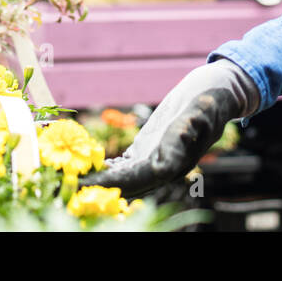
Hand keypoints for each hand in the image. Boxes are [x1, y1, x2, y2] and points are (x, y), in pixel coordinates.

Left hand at [80, 59, 259, 196]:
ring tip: (65, 179)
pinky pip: (124, 166)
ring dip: (96, 180)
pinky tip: (85, 168)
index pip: (139, 178)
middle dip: (95, 187)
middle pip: (125, 184)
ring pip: (122, 178)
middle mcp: (164, 168)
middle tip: (63, 184)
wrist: (218, 93)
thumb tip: (185, 131)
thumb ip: (197, 120)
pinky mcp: (148, 151)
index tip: (86, 185)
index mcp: (176, 161)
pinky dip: (104, 169)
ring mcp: (155, 161)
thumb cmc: (213, 97)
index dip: (113, 183)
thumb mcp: (206, 104)